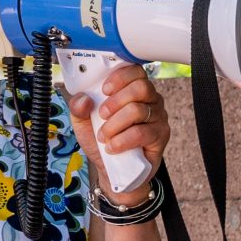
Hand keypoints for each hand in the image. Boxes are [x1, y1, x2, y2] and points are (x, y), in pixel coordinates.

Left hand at [71, 62, 169, 190]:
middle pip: (140, 87)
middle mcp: (150, 99)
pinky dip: (122, 140)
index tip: (104, 90)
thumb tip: (83, 99)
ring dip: (115, 124)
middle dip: (116, 101)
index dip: (120, 77)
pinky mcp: (161, 135)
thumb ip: (78, 108)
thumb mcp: (83, 123)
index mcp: (133, 89)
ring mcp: (158, 116)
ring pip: (139, 110)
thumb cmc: (103, 141)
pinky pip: (142, 132)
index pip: (135, 71)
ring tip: (104, 136)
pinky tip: (112, 147)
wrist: (114, 170)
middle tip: (102, 115)